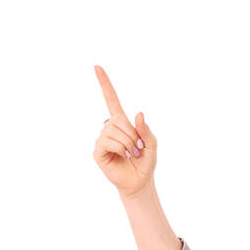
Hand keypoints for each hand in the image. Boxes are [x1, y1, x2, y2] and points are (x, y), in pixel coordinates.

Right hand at [93, 66, 156, 197]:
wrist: (140, 182)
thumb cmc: (145, 162)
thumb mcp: (152, 144)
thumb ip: (146, 129)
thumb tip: (138, 114)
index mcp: (121, 123)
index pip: (111, 99)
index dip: (105, 84)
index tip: (97, 67)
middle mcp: (109, 128)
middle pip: (117, 119)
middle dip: (131, 133)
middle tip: (137, 147)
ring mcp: (102, 140)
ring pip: (113, 131)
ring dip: (127, 143)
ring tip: (132, 153)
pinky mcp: (98, 152)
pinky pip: (108, 142)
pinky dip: (120, 149)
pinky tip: (123, 156)